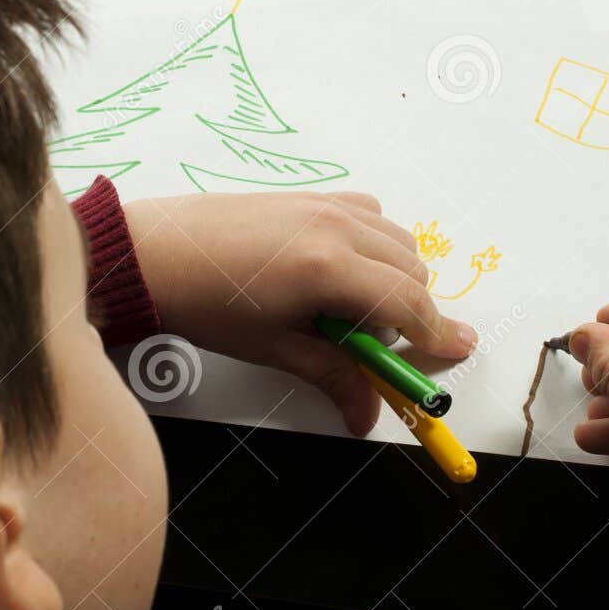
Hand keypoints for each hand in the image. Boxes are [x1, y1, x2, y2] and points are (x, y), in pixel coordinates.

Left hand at [124, 190, 476, 434]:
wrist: (151, 252)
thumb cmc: (203, 301)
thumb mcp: (273, 347)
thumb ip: (332, 376)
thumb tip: (366, 413)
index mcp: (328, 267)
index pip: (408, 303)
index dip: (437, 333)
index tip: (457, 351)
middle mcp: (336, 227)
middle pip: (412, 271)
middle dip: (406, 313)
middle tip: (365, 345)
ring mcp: (325, 204)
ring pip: (397, 240)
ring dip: (392, 277)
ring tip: (344, 310)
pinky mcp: (311, 195)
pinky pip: (370, 215)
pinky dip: (374, 244)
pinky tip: (337, 271)